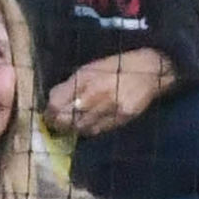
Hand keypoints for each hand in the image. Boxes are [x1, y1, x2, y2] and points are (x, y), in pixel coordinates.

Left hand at [45, 47, 172, 139]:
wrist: (149, 70)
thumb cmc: (116, 67)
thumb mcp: (89, 69)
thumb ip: (70, 86)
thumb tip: (52, 101)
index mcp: (84, 78)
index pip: (56, 103)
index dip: (49, 112)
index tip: (49, 115)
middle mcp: (94, 94)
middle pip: (66, 119)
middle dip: (59, 123)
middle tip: (57, 123)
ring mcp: (108, 108)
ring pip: (80, 128)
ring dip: (73, 128)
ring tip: (73, 124)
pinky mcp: (121, 118)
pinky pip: (97, 130)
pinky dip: (89, 130)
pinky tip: (89, 124)